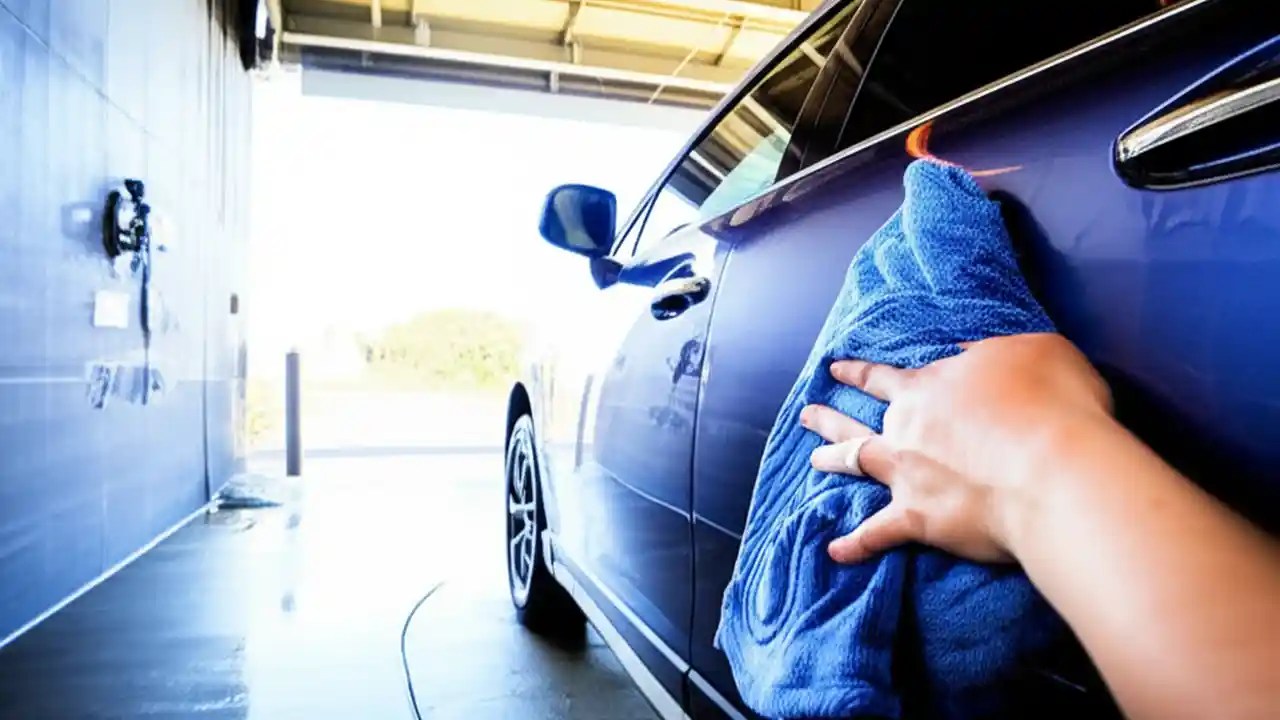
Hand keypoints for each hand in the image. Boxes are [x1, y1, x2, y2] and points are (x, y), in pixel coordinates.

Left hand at [799, 333, 1110, 564]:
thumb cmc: (1055, 403)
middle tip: (806, 414)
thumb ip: (992, 353)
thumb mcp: (1032, 352)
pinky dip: (855, 545)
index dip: (859, 372)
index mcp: (929, 387)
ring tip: (812, 459)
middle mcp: (907, 428)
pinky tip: (835, 551)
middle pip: (858, 420)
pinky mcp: (918, 518)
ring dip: (831, 461)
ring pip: (856, 464)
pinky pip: (877, 534)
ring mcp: (907, 474)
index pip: (885, 377)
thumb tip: (965, 356)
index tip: (836, 369)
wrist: (1055, 468)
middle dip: (829, 417)